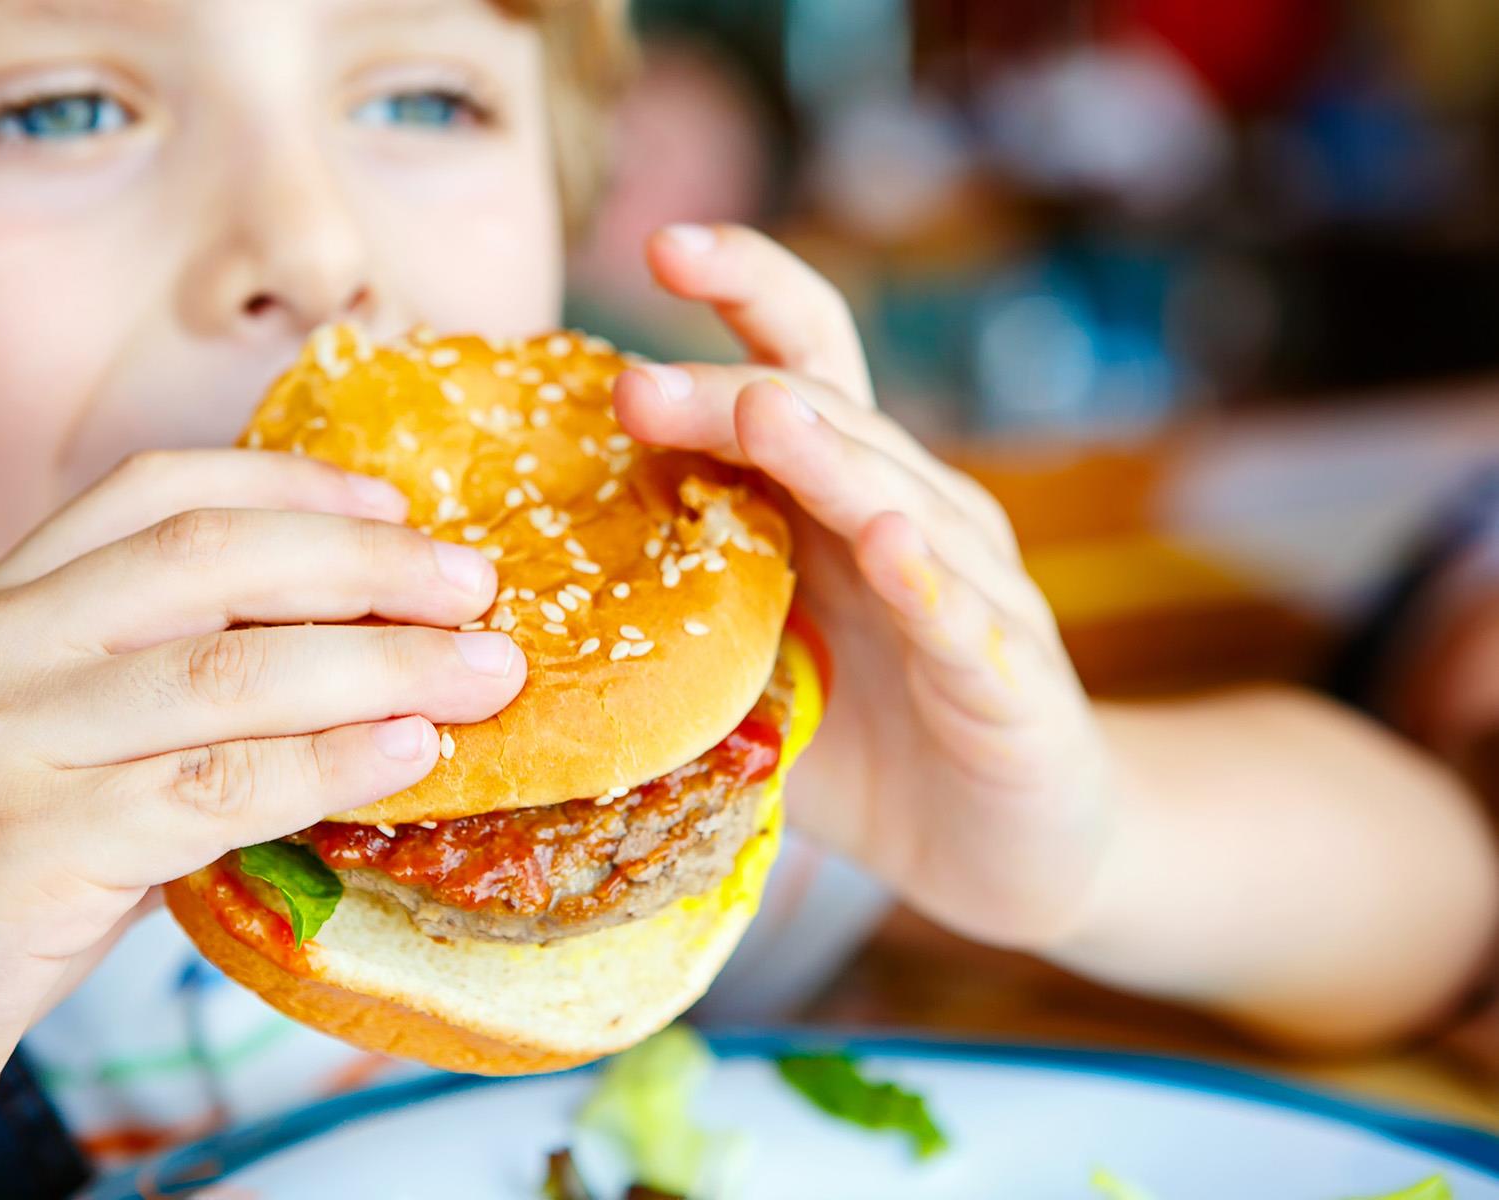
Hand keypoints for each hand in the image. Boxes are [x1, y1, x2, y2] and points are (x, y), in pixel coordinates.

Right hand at [0, 449, 524, 1196]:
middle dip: (365, 564)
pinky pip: (211, 789)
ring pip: (229, 672)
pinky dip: (327, 764)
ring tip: (488, 672)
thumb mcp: (32, 769)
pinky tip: (409, 753)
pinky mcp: (19, 851)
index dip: (289, 485)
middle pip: (210, 560)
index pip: (151, 494)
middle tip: (480, 587)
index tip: (396, 509)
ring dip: (382, 663)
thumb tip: (330, 695)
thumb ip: (147, 719)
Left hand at [613, 224, 1108, 948]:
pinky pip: (963, 621)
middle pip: (826, 420)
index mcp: (843, 500)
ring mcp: (970, 592)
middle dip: (729, 393)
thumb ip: (678, 612)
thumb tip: (520, 590)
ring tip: (760, 416)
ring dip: (826, 457)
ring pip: (898, 499)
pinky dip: (928, 582)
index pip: (798, 364)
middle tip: (635, 385)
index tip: (659, 245)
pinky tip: (887, 545)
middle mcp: (914, 518)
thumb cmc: (869, 743)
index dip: (745, 291)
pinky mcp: (1010, 679)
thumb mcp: (753, 668)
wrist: (1010, 849)